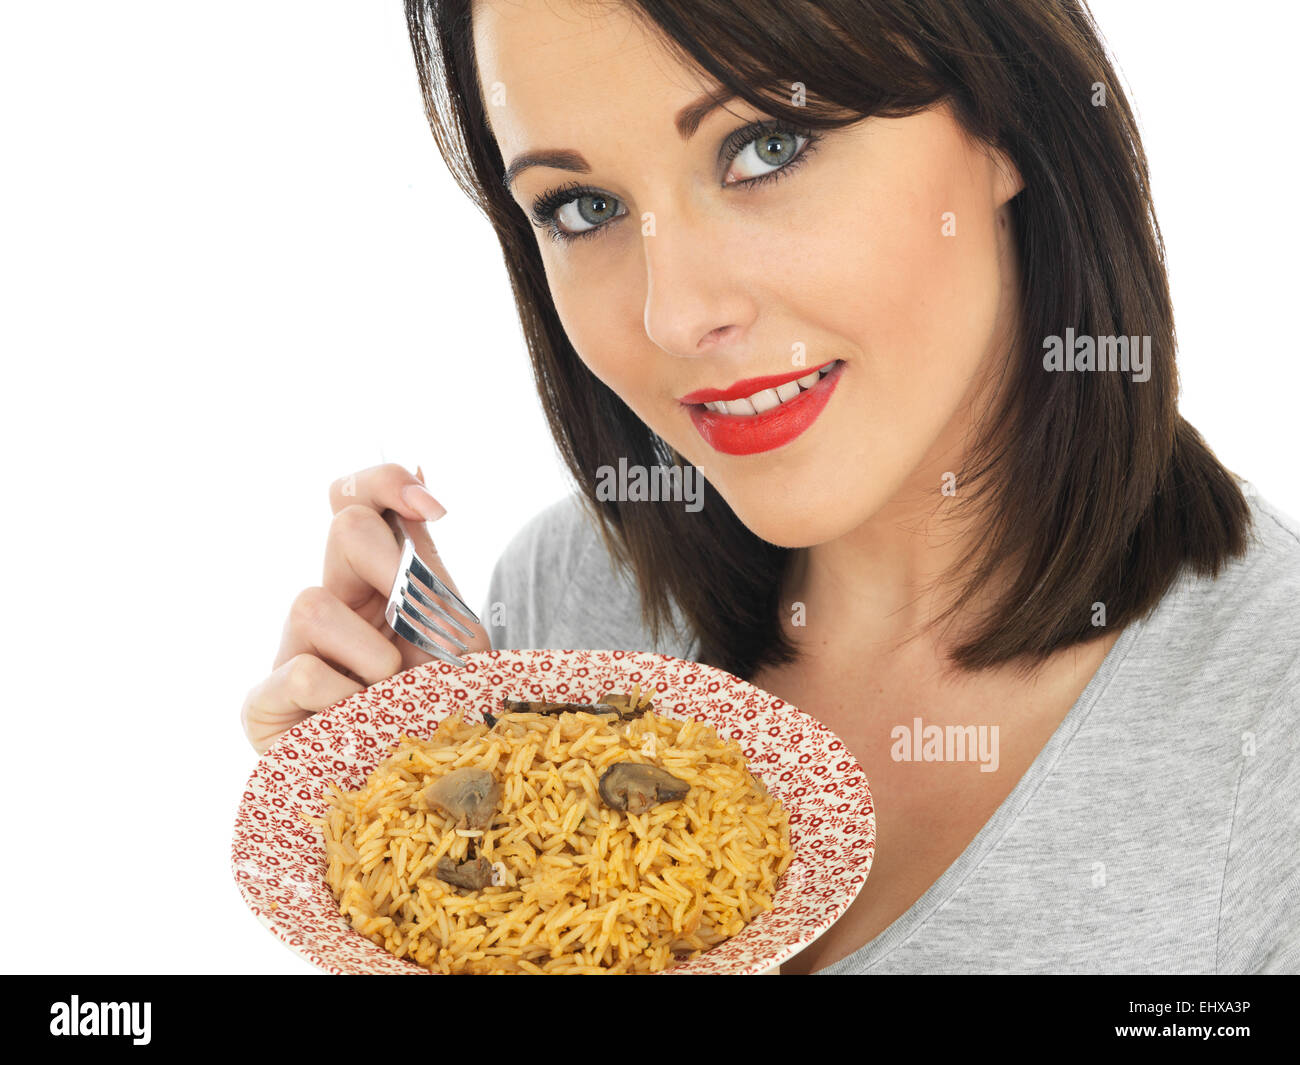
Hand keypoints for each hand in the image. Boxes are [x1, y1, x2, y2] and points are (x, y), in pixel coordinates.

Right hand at [240, 464, 490, 753]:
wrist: (429, 797)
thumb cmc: (445, 720)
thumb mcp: (457, 640)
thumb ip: (431, 573)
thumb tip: (419, 495)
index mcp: (379, 586)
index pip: (356, 501)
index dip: (383, 482)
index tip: (432, 507)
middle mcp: (333, 608)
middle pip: (343, 527)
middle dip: (392, 568)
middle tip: (415, 618)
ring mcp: (293, 654)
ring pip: (310, 602)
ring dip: (371, 654)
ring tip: (390, 697)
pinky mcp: (263, 706)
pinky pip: (297, 673)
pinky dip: (342, 701)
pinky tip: (355, 726)